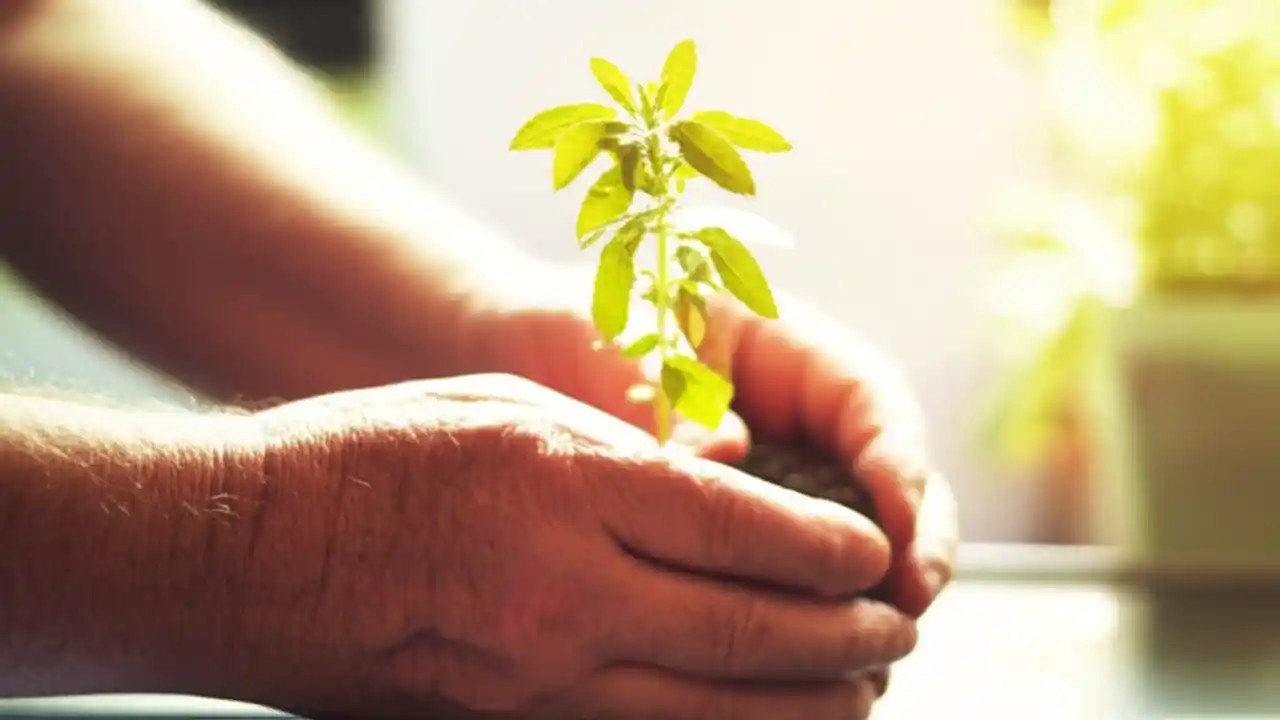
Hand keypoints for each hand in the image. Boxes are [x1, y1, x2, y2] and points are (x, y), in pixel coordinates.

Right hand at [229, 374, 914, 718]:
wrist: (253, 549)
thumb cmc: (375, 454)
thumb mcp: (509, 409)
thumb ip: (621, 455)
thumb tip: (722, 497)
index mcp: (570, 482)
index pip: (743, 528)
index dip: (828, 550)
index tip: (876, 555)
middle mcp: (569, 587)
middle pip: (748, 630)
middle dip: (843, 639)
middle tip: (896, 634)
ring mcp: (539, 672)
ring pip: (712, 708)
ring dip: (804, 706)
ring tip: (861, 695)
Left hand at [468, 271, 957, 618]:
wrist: (530, 355)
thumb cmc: (581, 332)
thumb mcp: (620, 349)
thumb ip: (670, 393)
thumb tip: (723, 454)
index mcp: (784, 348)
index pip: (871, 399)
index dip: (899, 460)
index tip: (899, 525)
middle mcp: (802, 411)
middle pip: (893, 471)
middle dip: (915, 537)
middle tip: (910, 601)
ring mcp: (788, 467)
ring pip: (863, 527)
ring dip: (880, 585)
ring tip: (876, 648)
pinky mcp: (759, 519)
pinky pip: (806, 563)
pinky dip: (821, 606)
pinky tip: (816, 656)